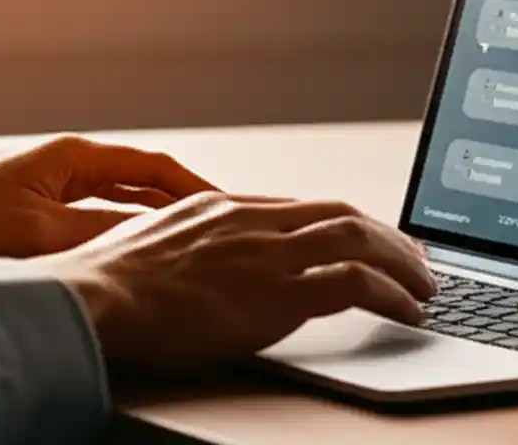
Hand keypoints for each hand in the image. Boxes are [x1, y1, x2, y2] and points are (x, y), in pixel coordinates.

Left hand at [0, 135, 216, 262]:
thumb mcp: (40, 231)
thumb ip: (101, 232)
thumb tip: (153, 238)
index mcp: (80, 157)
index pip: (156, 168)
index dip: (195, 187)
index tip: (228, 207)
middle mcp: (78, 160)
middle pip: (148, 177)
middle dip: (186, 198)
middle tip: (222, 221)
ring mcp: (64, 176)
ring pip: (128, 192)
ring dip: (160, 209)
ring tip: (194, 232)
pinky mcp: (49, 195)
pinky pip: (105, 204)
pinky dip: (130, 217)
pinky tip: (146, 237)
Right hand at [27, 191, 435, 371]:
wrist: (92, 300)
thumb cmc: (106, 286)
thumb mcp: (151, 246)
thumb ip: (190, 248)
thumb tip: (202, 267)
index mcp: (224, 208)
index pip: (304, 209)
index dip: (346, 225)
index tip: (368, 240)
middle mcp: (254, 221)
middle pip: (343, 215)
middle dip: (387, 236)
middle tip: (415, 257)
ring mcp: (268, 253)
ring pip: (360, 241)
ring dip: (402, 263)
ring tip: (425, 285)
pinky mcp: (278, 292)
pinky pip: (356, 284)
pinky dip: (392, 293)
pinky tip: (409, 309)